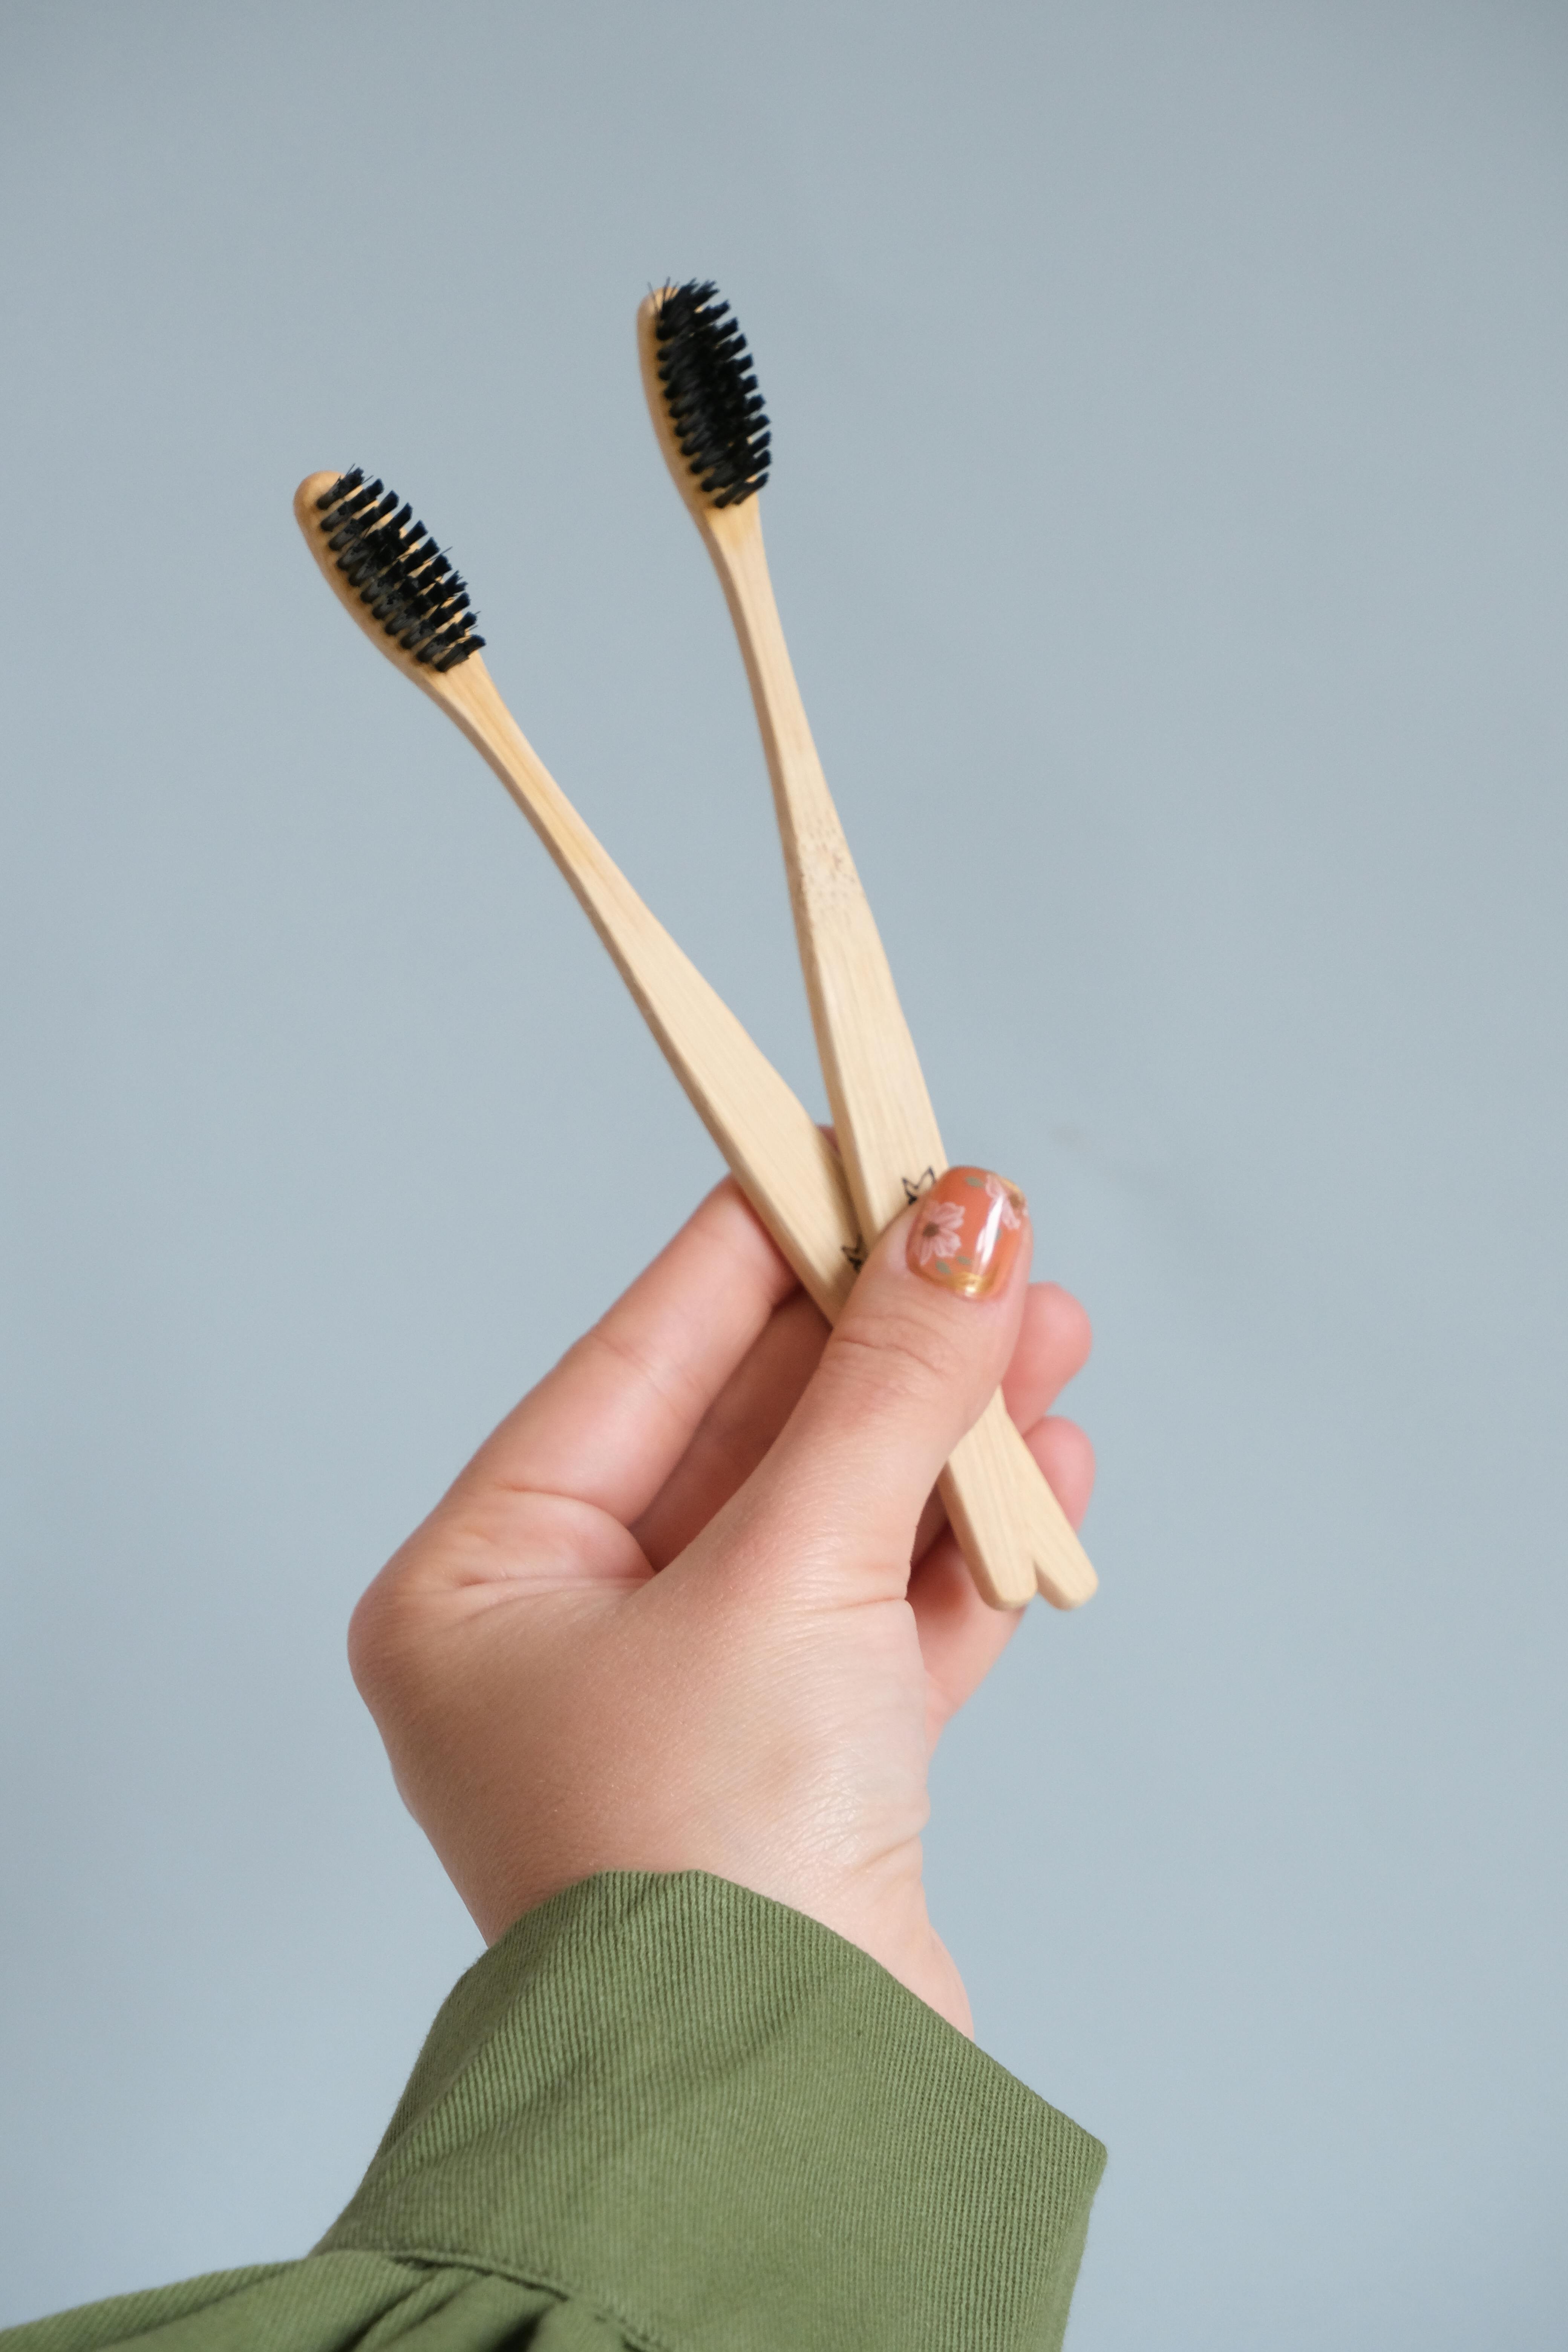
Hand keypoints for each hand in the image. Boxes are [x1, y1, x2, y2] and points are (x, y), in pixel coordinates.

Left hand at [348, 1172, 1092, 2036]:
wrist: (776, 2121)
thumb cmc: (704, 1864)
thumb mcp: (793, 1572)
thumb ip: (883, 1390)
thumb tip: (962, 1223)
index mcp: (485, 1586)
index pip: (639, 1360)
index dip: (759, 1244)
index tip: (848, 1147)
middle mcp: (571, 1642)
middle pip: (749, 1434)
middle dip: (881, 1343)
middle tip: (989, 1241)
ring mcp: (687, 1709)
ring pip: (829, 1522)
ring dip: (941, 1439)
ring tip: (1046, 1337)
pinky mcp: (795, 1775)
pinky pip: (881, 1621)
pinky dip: (960, 1553)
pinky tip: (1039, 1479)